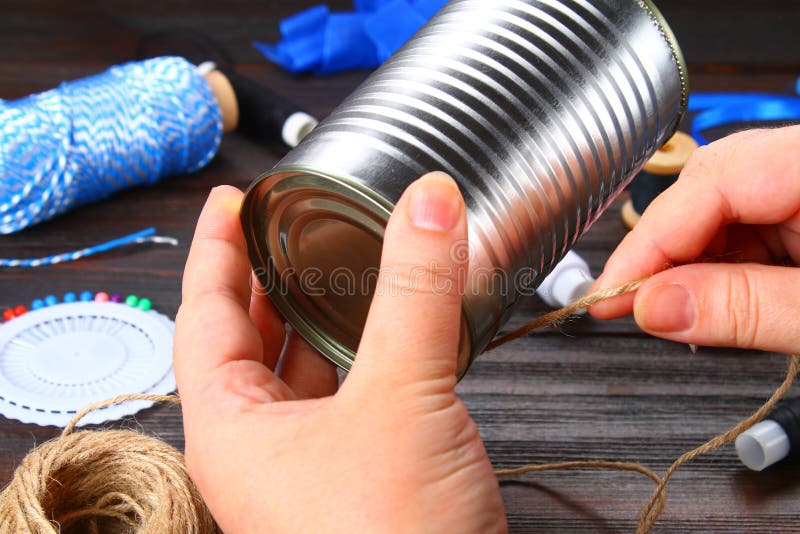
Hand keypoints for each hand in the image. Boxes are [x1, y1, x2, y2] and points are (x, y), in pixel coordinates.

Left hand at [174, 174, 505, 532]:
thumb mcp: (400, 399)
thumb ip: (416, 293)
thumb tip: (428, 201)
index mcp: (232, 430)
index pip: (202, 316)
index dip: (214, 250)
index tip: (230, 201)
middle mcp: (260, 449)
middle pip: (245, 340)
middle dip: (267, 279)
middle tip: (289, 223)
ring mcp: (309, 466)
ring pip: (300, 370)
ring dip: (318, 316)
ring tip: (340, 263)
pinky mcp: (360, 476)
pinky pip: (348, 396)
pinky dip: (363, 354)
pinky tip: (388, 330)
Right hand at [590, 126, 799, 353]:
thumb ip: (745, 307)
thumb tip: (655, 306)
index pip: (713, 179)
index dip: (651, 239)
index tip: (611, 292)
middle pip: (711, 184)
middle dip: (663, 248)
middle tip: (625, 301)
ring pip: (725, 206)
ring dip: (689, 261)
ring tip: (665, 308)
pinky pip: (751, 224)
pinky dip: (721, 264)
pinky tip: (708, 296)